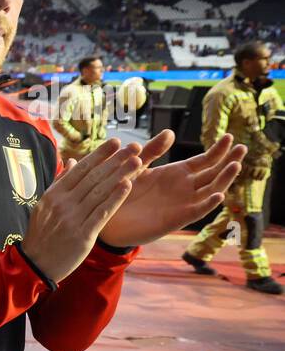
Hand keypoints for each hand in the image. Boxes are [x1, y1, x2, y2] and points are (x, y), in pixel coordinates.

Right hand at [22, 138, 142, 282]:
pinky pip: (101, 213)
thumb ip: (59, 183)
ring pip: (99, 192)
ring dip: (119, 175)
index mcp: (53, 195)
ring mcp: (72, 219)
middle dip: (115, 160)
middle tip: (133, 147)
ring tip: (136, 161)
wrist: (35, 264)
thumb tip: (71, 161)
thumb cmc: (41, 234)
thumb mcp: (44, 206)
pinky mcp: (82, 235)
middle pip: (93, 178)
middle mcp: (62, 204)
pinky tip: (127, 186)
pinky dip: (115, 199)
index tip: (114, 142)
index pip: (80, 169)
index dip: (99, 155)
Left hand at [98, 132, 245, 248]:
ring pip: (211, 191)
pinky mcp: (176, 219)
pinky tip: (218, 194)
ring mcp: (183, 204)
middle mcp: (185, 188)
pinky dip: (208, 204)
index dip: (218, 150)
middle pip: (214, 173)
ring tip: (235, 165)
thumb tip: (170, 132)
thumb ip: (153, 151)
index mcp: (177, 174)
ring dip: (224, 179)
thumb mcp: (138, 166)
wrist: (106, 215)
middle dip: (229, 161)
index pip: (205, 160)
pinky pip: (196, 211)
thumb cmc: (122, 190)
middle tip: (243, 147)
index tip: (230, 136)